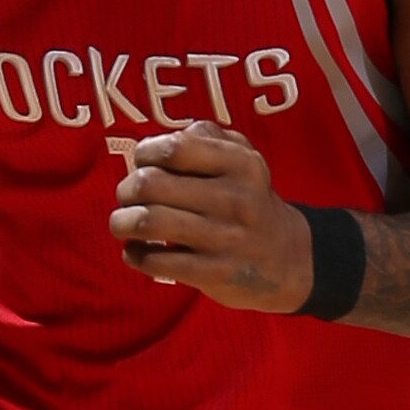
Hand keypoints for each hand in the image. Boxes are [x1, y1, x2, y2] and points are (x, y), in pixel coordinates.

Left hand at [109, 124, 310, 308]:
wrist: (288, 258)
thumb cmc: (249, 201)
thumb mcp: (243, 158)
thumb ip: (204, 137)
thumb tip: (158, 142)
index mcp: (240, 164)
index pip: (173, 148)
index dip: (144, 153)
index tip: (142, 162)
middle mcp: (234, 199)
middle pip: (151, 184)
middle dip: (126, 189)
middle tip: (126, 196)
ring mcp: (224, 239)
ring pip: (148, 222)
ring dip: (122, 222)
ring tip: (122, 223)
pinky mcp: (214, 273)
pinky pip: (156, 261)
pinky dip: (135, 254)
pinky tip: (137, 250)